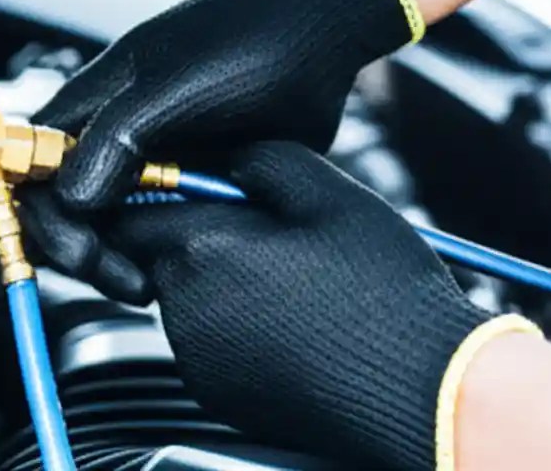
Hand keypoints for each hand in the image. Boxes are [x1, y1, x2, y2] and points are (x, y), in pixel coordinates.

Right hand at [0, 0, 424, 306]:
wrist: (316, 29)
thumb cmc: (242, 37)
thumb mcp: (172, 86)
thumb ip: (116, 139)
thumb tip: (69, 200)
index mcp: (85, 109)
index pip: (12, 170)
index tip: (5, 282)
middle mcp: (106, 139)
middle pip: (51, 212)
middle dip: (67, 257)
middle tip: (120, 282)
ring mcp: (146, 164)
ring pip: (100, 230)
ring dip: (108, 266)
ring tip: (147, 286)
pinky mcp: (187, 184)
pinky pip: (149, 232)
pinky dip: (146, 260)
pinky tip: (168, 275)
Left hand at [106, 141, 498, 467]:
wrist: (421, 389)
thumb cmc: (382, 292)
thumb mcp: (329, 194)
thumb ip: (258, 160)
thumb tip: (223, 157)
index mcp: (201, 249)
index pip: (130, 210)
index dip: (162, 192)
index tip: (200, 187)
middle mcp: (184, 308)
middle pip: (158, 254)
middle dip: (199, 236)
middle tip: (269, 234)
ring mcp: (198, 358)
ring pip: (185, 298)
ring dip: (220, 281)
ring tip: (294, 281)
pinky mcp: (217, 393)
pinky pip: (208, 341)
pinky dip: (235, 325)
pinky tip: (294, 321)